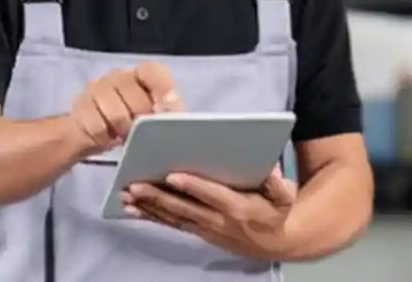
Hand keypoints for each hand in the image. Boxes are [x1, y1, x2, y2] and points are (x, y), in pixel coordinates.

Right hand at [68, 61, 182, 153]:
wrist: (92, 135)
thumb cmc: (130, 125)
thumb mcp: (154, 118)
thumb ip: (167, 111)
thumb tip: (174, 109)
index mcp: (139, 75)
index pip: (151, 70)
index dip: (161, 87)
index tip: (167, 106)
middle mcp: (117, 76)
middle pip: (135, 95)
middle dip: (142, 119)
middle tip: (142, 132)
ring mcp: (95, 88)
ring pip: (116, 114)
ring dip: (123, 131)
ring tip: (123, 135)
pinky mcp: (80, 107)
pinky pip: (98, 127)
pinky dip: (105, 139)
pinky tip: (107, 138)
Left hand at [121, 164, 297, 260]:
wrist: (274, 243)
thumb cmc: (276, 211)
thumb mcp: (285, 196)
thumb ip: (277, 183)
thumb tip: (269, 168)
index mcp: (238, 207)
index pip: (211, 195)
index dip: (192, 186)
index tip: (172, 175)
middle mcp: (218, 220)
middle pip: (184, 207)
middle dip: (158, 196)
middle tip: (134, 185)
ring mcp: (205, 228)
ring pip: (173, 217)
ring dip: (148, 207)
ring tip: (126, 196)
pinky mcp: (198, 231)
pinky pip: (172, 224)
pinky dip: (152, 216)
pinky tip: (132, 209)